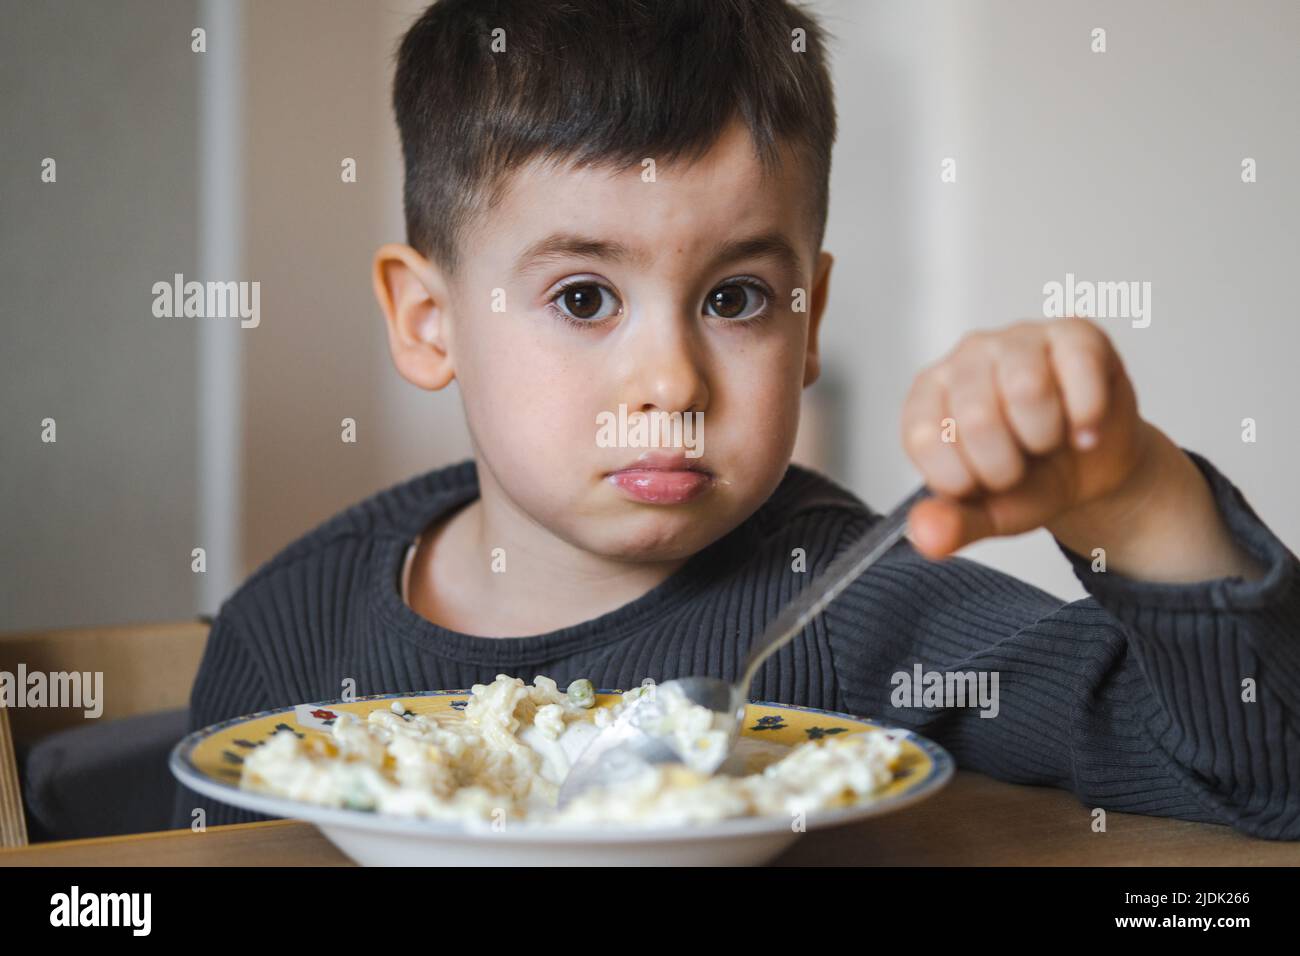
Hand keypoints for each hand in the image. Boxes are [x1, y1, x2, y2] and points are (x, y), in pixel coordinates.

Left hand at [900, 317, 1152, 559]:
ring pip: (1026, 387)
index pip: (924, 438)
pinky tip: (1084, 429)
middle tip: (1022, 463)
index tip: (983, 483)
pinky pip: (1079, 368)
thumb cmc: (1032, 481)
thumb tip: (925, 537)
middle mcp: (964, 359)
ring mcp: (1017, 339)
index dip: (964, 479)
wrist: (1095, 470)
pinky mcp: (1072, 333)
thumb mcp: (989, 513)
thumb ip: (952, 526)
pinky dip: (1087, 416)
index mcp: (927, 397)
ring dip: (1046, 435)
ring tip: (1050, 440)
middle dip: (1008, 464)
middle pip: (977, 416)